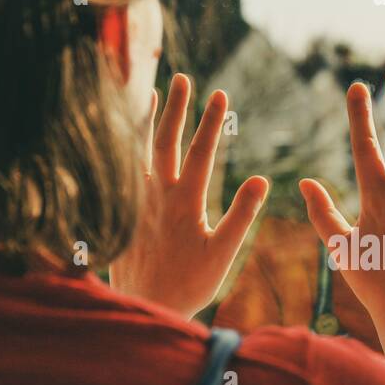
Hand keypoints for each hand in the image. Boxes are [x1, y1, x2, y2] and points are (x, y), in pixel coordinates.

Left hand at [110, 73, 268, 318]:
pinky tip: (127, 134)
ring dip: (146, 120)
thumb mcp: (223, 254)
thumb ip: (241, 215)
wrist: (143, 305)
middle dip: (175, 108)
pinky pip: (123, 167)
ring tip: (150, 92)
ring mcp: (137, 201)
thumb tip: (261, 179)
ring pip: (138, 151)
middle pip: (164, 140)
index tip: (220, 92)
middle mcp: (157, 196)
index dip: (211, 121)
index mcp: (186, 203)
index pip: (201, 152)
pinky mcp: (124, 210)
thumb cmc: (189, 285)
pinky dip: (127, 144)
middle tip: (182, 78)